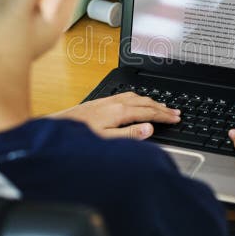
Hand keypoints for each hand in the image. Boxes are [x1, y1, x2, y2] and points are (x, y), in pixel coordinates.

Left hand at [52, 92, 179, 139]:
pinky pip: (128, 96)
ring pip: (137, 97)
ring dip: (152, 102)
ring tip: (162, 107)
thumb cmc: (80, 136)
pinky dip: (140, 99)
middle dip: (162, 107)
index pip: (149, 112)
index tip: (176, 118)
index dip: (164, 116)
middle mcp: (115, 103)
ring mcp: (109, 100)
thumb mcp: (107, 139)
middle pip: (145, 102)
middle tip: (176, 112)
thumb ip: (129, 134)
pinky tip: (138, 101)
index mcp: (120, 112)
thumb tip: (149, 129)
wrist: (58, 127)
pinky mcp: (102, 101)